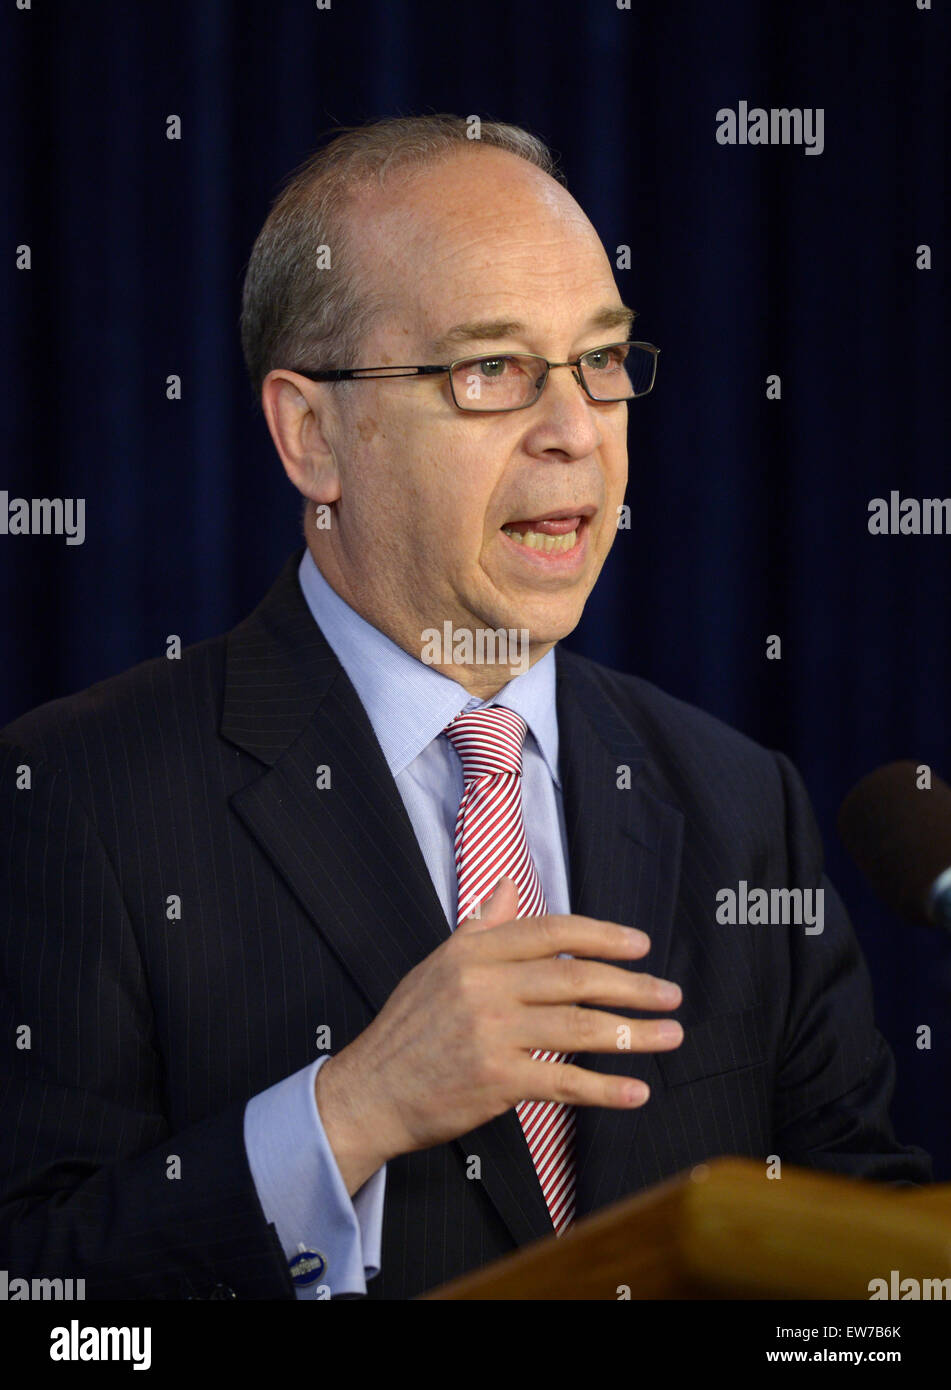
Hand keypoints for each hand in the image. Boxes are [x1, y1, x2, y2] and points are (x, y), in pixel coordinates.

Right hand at [315, 876, 682, 1193]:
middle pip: (575, 979)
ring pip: (578, 1030)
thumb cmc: (409, 1027)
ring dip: (632, 1034)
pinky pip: (562, 1083)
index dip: (602, 936)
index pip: (551, 932)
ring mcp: (490, 1034)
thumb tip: (510, 886)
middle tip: (671, 995)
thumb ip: (483, 926)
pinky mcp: (494, 1081)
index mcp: (474, 952)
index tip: (641, 945)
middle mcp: (484, 986)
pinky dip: (604, 1090)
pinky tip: (636, 1091)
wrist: (370, 1090)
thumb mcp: (439, 964)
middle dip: (632, 986)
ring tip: (669, 1036)